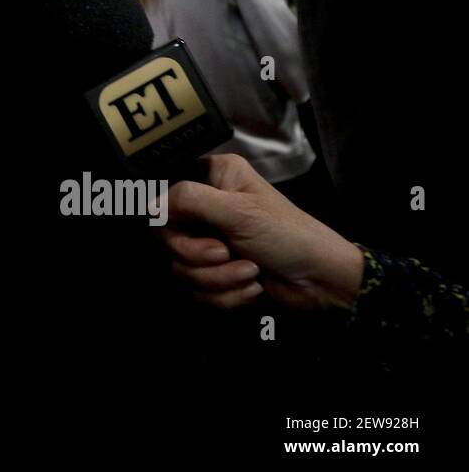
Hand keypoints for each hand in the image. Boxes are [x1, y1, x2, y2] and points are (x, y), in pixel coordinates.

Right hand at [161, 154, 363, 311]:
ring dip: (217, 278)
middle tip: (225, 253)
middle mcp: (207, 206)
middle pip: (168, 235)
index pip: (166, 190)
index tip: (182, 228)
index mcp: (213, 177)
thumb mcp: (238, 211)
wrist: (323, 282)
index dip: (168, 215)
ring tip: (249, 273)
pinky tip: (253, 288)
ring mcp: (211, 241)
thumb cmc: (287, 235)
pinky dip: (225, 294)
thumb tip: (148, 204)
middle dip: (197, 254)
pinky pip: (197, 289)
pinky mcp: (217, 273)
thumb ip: (189, 200)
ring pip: (181, 266)